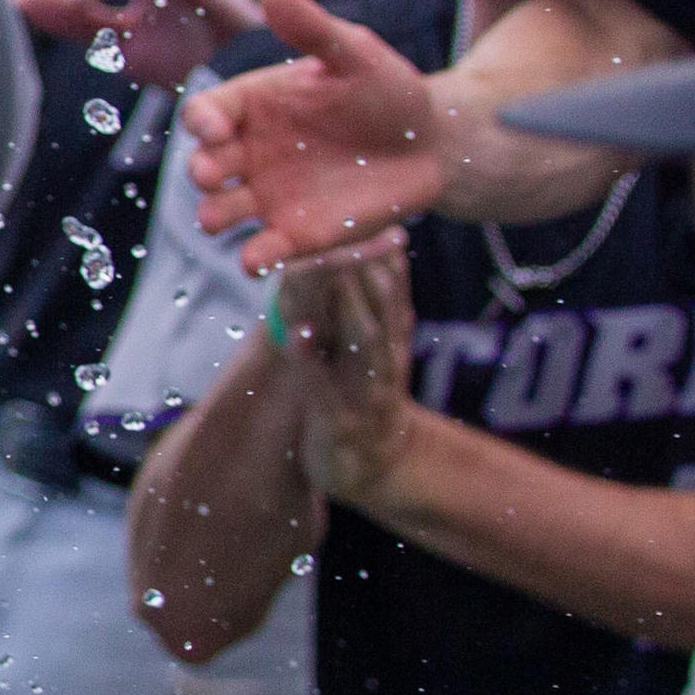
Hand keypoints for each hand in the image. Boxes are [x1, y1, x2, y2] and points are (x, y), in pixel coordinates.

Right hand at [182, 0, 449, 272]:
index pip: (205, 113)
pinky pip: (262, 250)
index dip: (201, 121)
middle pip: (204, 165)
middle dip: (202, 170)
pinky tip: (257, 256)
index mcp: (252, 105)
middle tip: (214, 172)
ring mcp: (268, 196)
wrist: (432, 143)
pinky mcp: (295, 234)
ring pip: (220, 211)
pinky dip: (253, 257)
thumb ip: (313, 30)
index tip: (215, 128)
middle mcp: (249, 152)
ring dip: (214, 214)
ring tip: (219, 217)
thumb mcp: (355, 54)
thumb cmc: (387, 90)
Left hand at [274, 235, 416, 504]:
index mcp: (392, 346)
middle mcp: (384, 365)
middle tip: (369, 236)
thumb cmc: (368, 399)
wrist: (374, 468)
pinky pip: (322, 385)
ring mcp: (364, 392)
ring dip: (352, 310)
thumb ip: (380, 308)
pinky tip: (298, 335)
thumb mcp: (379, 353)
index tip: (392, 226)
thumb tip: (385, 254)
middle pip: (383, 315)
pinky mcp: (337, 418)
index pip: (396, 299)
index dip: (394, 264)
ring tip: (339, 275)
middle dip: (377, 277)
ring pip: (362, 346)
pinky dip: (311, 360)